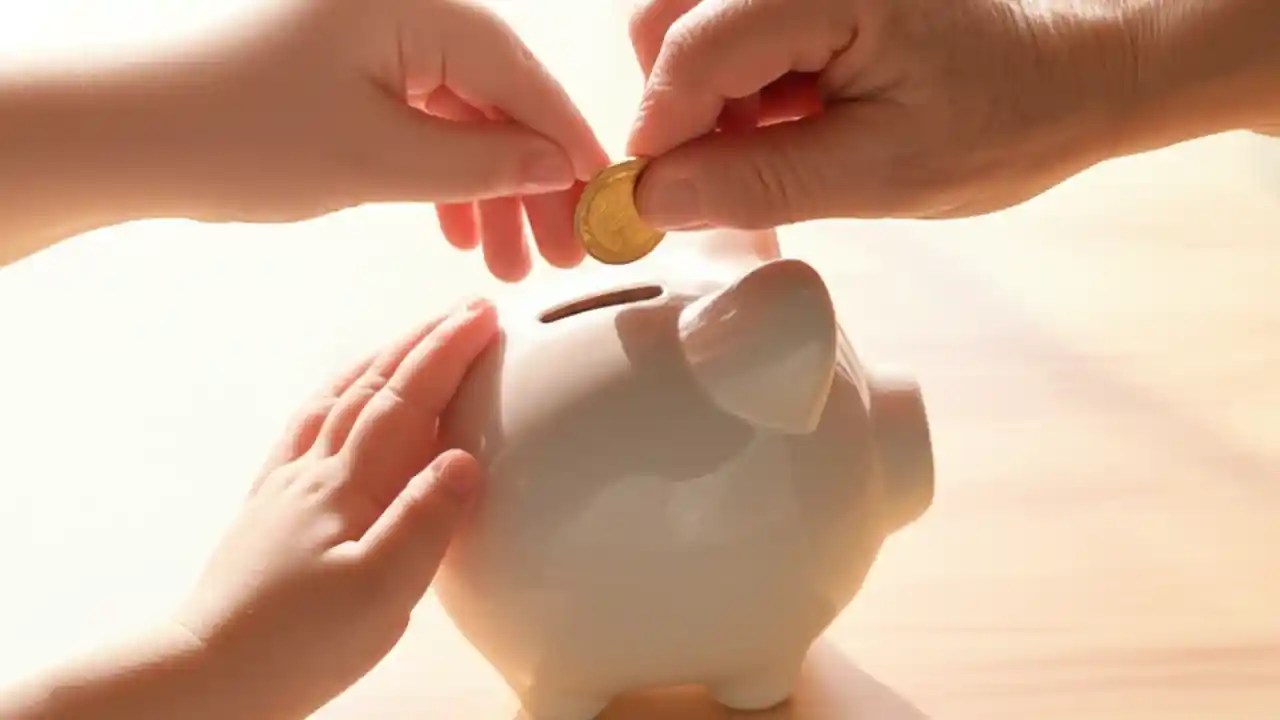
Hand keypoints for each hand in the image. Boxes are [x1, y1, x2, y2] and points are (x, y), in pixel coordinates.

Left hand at [0, 0, 608, 278]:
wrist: (120, 132)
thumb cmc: (233, 131)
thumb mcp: (376, 158)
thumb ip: (479, 162)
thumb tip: (552, 167)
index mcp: (412, 6)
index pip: (521, 77)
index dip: (568, 146)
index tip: (602, 203)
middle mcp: (399, 10)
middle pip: (498, 97)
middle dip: (530, 180)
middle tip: (557, 253)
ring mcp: (369, 39)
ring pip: (461, 115)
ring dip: (488, 187)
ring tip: (506, 261)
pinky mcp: (345, 69)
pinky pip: (419, 118)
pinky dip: (442, 173)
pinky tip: (457, 226)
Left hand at [173, 299, 497, 718]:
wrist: (208, 675)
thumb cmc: (295, 645)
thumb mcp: (380, 594)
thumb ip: (425, 522)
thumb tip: (464, 460)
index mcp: (347, 486)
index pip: (407, 400)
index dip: (447, 353)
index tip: (483, 317)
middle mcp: (315, 471)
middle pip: (373, 385)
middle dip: (423, 341)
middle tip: (464, 311)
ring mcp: (288, 485)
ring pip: (338, 398)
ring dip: (381, 358)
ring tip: (412, 337)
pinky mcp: (271, 507)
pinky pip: (307, 427)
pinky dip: (335, 394)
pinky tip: (338, 398)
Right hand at [623, 0, 1147, 227]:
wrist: (1075, 72)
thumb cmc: (1005, 118)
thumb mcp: (882, 174)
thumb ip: (759, 182)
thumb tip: (653, 199)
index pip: (689, 52)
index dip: (658, 138)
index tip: (651, 209)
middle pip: (668, 24)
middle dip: (679, 114)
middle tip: (729, 181)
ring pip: (689, 25)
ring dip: (708, 102)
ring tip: (781, 147)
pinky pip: (730, 26)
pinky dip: (739, 85)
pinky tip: (794, 119)